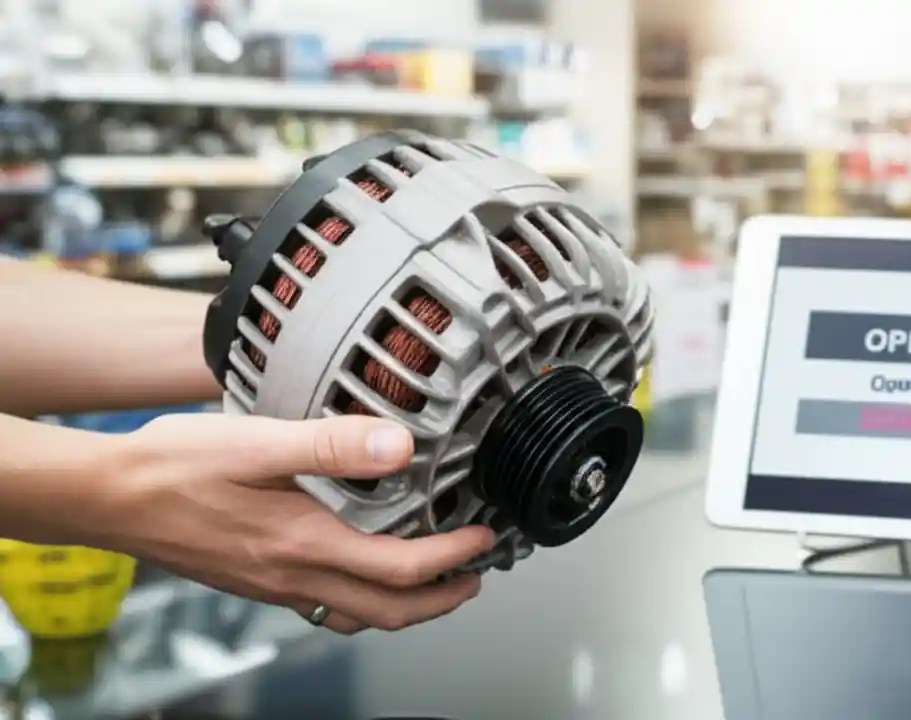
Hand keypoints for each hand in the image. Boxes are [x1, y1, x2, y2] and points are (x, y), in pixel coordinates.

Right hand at [100, 413, 495, 634]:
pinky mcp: (256, 581)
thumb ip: (331, 445)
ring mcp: (274, 584)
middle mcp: (293, 574)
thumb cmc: (174, 466)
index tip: (483, 540)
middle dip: (443, 600)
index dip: (453, 559)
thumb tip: (399, 446)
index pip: (401, 568)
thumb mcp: (257, 442)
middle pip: (389, 611)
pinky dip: (362, 598)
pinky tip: (362, 572)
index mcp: (304, 542)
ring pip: (358, 615)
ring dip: (406, 605)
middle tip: (476, 576)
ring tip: (434, 581)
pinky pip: (325, 605)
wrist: (108, 495)